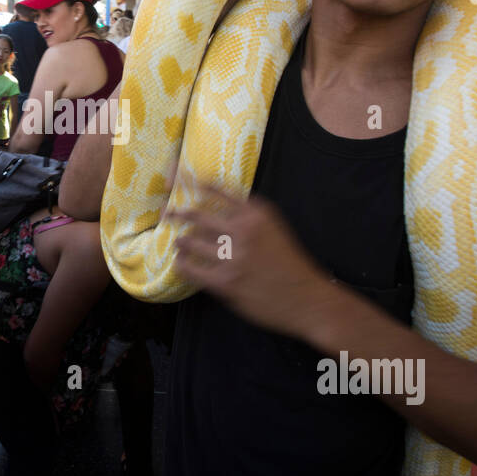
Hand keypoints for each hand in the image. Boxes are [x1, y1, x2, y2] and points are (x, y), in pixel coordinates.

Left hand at [171, 185, 329, 339]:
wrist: (307, 298)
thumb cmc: (290, 264)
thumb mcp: (274, 229)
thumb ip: (249, 218)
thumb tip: (215, 210)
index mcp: (257, 213)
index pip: (217, 190)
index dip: (194, 183)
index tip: (180, 177)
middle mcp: (243, 230)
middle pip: (198, 215)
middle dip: (179, 213)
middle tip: (168, 212)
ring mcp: (233, 256)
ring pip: (192, 242)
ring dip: (182, 242)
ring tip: (178, 241)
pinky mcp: (226, 281)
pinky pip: (192, 269)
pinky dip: (184, 265)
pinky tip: (181, 263)